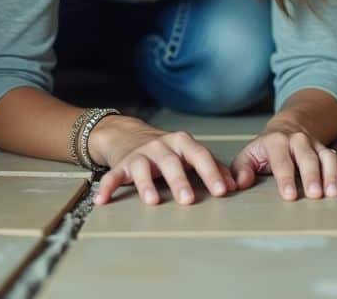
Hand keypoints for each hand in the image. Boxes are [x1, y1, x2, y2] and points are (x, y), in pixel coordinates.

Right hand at [90, 116, 236, 206]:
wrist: (128, 134)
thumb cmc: (167, 150)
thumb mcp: (190, 154)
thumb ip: (212, 167)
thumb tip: (234, 186)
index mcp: (182, 143)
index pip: (200, 155)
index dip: (211, 172)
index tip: (222, 191)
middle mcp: (161, 146)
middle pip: (171, 162)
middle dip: (179, 181)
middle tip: (188, 200)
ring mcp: (140, 155)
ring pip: (142, 167)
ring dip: (146, 184)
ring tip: (152, 201)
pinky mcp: (121, 165)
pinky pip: (113, 176)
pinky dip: (107, 187)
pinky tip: (102, 201)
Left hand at [230, 121, 336, 200]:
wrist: (287, 127)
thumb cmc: (265, 149)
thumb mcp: (248, 155)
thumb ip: (241, 170)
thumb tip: (238, 185)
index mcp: (277, 141)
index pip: (282, 160)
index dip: (285, 178)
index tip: (289, 195)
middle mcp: (299, 141)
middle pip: (308, 157)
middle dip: (312, 176)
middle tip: (315, 195)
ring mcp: (317, 146)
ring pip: (328, 157)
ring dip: (332, 175)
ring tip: (333, 194)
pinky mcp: (330, 152)